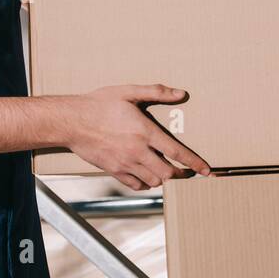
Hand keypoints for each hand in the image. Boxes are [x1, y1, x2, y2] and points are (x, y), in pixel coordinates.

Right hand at [64, 84, 211, 189]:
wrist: (72, 121)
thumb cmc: (100, 104)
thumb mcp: (129, 92)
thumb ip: (156, 92)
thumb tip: (181, 94)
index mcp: (145, 132)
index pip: (176, 152)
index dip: (194, 163)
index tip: (207, 171)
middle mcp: (137, 151)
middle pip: (167, 173)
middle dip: (180, 174)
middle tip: (185, 171)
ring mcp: (125, 164)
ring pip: (153, 181)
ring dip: (163, 178)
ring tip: (166, 170)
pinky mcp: (114, 170)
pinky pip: (136, 185)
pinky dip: (145, 183)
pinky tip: (147, 175)